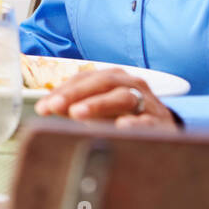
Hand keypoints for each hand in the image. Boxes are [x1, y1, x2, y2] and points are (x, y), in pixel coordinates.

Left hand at [35, 69, 179, 129]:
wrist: (165, 130)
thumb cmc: (125, 116)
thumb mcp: (99, 109)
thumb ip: (75, 107)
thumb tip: (47, 107)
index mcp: (113, 78)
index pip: (84, 79)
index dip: (62, 91)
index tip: (43, 107)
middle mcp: (131, 84)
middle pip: (102, 83)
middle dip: (75, 94)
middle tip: (55, 107)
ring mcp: (148, 102)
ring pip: (123, 97)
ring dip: (98, 104)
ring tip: (77, 114)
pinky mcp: (161, 123)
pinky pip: (148, 121)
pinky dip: (135, 123)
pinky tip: (121, 126)